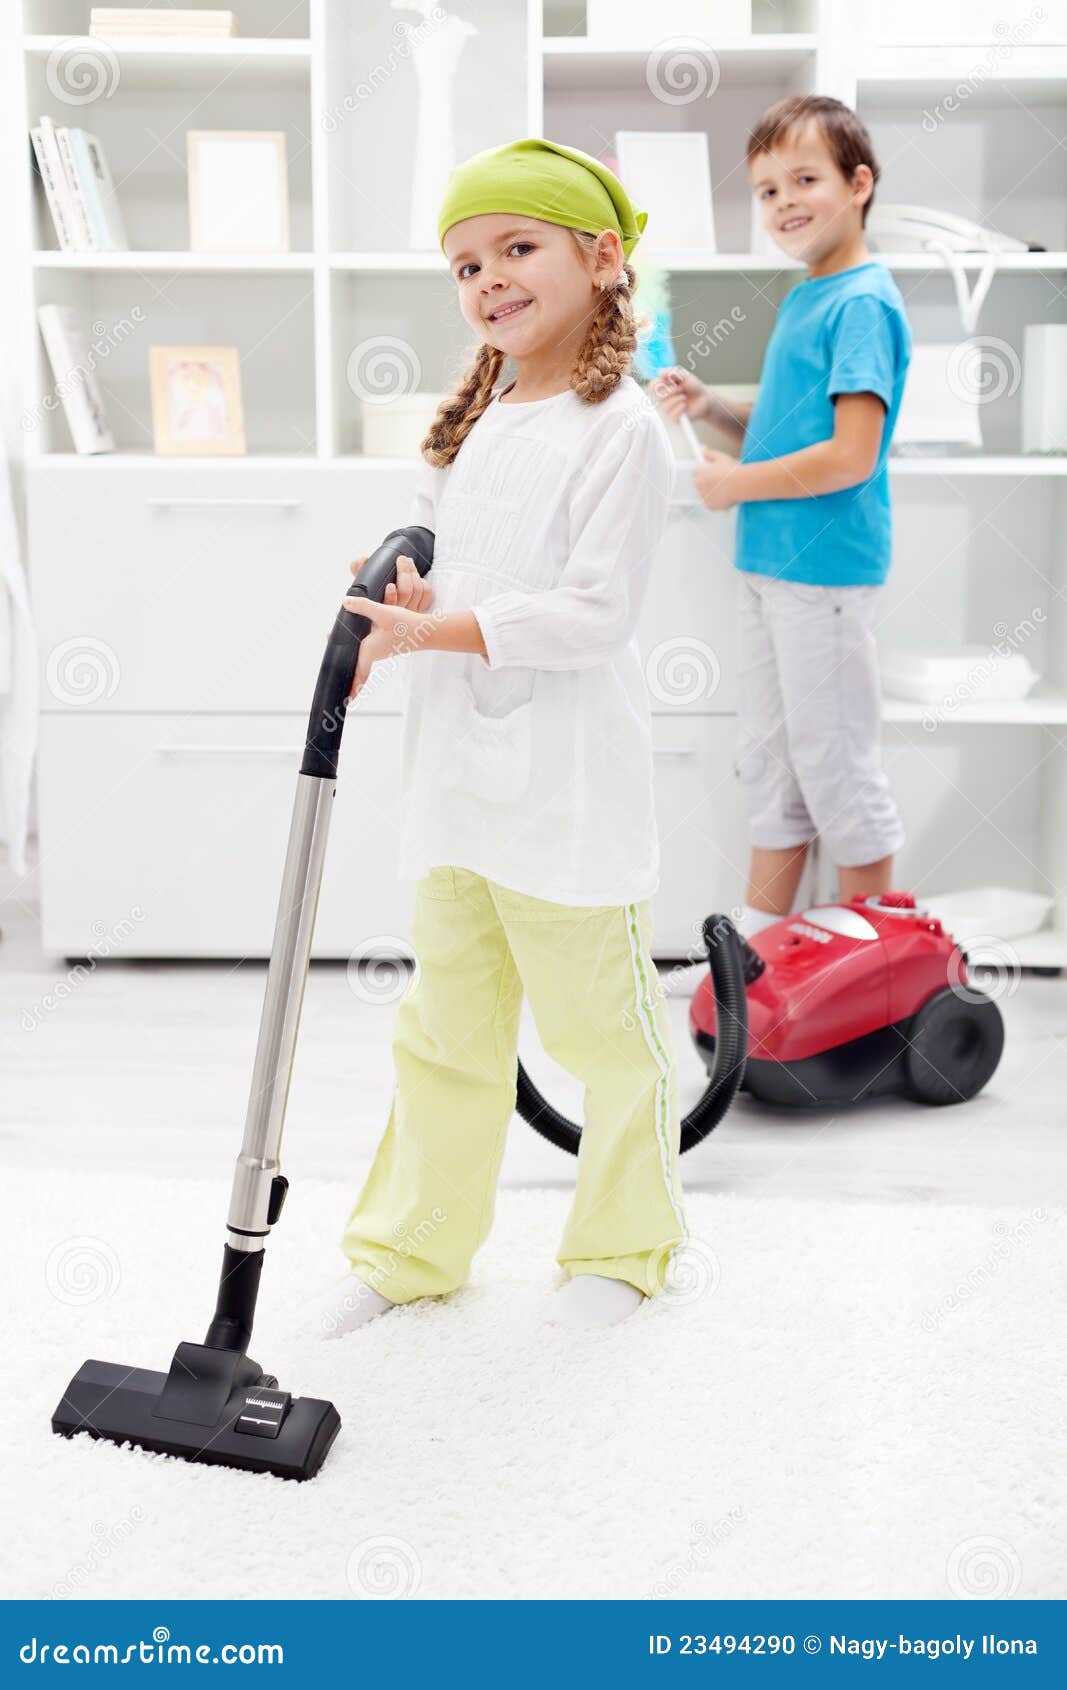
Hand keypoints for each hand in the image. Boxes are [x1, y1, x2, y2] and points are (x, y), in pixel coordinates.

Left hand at [343, 577, 432, 701]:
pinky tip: (357, 647)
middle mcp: (374, 654)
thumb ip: (363, 607)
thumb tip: (345, 603)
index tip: (347, 701)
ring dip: (354, 666)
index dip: (352, 689)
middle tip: (345, 692)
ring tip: (346, 671)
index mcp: (370, 649)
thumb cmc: (407, 625)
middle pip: (358, 670)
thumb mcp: (383, 613)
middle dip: (351, 680)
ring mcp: (380, 652)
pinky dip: (361, 657)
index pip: (358, 673)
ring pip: (362, 661)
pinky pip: (369, 654)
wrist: (427, 631)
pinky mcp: (385, 647)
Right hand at [349, 551, 431, 610]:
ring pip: (417, 591)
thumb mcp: (361, 579)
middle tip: (402, 559)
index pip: (387, 607)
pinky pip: (426, 596)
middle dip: (405, 572)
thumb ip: (358, 568)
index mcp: (379, 610)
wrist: (382, 602)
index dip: (390, 596)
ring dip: (414, 573)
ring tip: (408, 562)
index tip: (390, 585)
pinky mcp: (418, 611)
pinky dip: (423, 583)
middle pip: (406, 593)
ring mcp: (408, 613)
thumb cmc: (370, 589)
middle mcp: (396, 614)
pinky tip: (417, 577)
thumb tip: (361, 560)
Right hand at [650, 366, 708, 423]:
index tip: (672, 380)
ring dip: (677, 399)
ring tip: (684, 397)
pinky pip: (671, 415)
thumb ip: (673, 372)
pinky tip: (685, 405)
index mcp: (663, 387)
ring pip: (664, 406)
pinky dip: (680, 408)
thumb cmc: (693, 387)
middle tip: (681, 388)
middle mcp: (662, 398)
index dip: (661, 382)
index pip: (652, 385)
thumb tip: (660, 372)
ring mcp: (667, 409)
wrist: (704, 399)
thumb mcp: (685, 376)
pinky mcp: (673, 418)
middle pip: (658, 395)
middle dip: (672, 390)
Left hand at [694, 447, 741, 510]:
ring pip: (706, 493)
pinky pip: (711, 503)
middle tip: (721, 479)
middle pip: (700, 483)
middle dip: (708, 481)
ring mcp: (703, 495)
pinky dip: (717, 500)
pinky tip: (725, 494)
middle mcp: (698, 484)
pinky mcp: (709, 505)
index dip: (706, 471)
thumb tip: (703, 450)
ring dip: (712, 491)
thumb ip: (709, 453)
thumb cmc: (731, 471)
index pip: (697, 471)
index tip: (711, 471)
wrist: (740, 484)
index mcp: (699, 471)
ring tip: (725, 486)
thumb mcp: (721, 457)